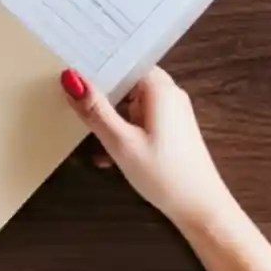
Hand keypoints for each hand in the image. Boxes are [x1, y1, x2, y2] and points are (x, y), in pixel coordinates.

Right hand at [60, 67, 236, 226]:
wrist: (201, 209)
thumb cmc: (165, 176)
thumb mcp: (121, 143)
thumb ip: (95, 110)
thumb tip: (71, 78)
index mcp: (159, 89)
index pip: (123, 61)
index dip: (96, 64)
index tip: (70, 70)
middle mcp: (168, 94)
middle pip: (125, 81)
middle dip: (100, 95)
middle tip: (73, 104)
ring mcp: (171, 112)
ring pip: (129, 102)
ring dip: (109, 118)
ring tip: (89, 136)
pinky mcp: (170, 129)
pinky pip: (138, 119)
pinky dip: (122, 131)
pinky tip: (107, 154)